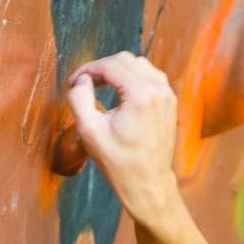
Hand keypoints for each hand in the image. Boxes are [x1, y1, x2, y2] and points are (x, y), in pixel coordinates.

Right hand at [66, 52, 178, 223]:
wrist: (148, 184)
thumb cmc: (120, 164)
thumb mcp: (90, 132)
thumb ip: (79, 99)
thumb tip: (80, 79)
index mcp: (140, 95)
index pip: (110, 65)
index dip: (88, 69)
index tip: (74, 81)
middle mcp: (158, 89)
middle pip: (125, 60)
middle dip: (103, 68)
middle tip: (85, 83)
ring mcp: (167, 95)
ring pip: (139, 65)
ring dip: (118, 71)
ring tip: (101, 86)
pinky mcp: (170, 102)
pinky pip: (150, 77)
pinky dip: (133, 78)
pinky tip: (120, 93)